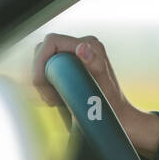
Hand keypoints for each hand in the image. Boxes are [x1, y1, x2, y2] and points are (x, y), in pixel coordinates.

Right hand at [28, 33, 158, 156]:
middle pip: (44, 51)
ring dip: (42, 81)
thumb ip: (94, 63)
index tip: (40, 84)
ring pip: (43, 62)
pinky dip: (46, 85)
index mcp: (89, 44)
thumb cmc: (111, 104)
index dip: (40, 61)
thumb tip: (82, 47)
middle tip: (50, 98)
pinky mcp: (71, 66)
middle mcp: (82, 45)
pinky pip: (48, 69)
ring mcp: (76, 55)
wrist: (119, 117)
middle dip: (40, 74)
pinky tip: (55, 99)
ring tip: (54, 100)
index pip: (51, 42)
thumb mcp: (103, 84)